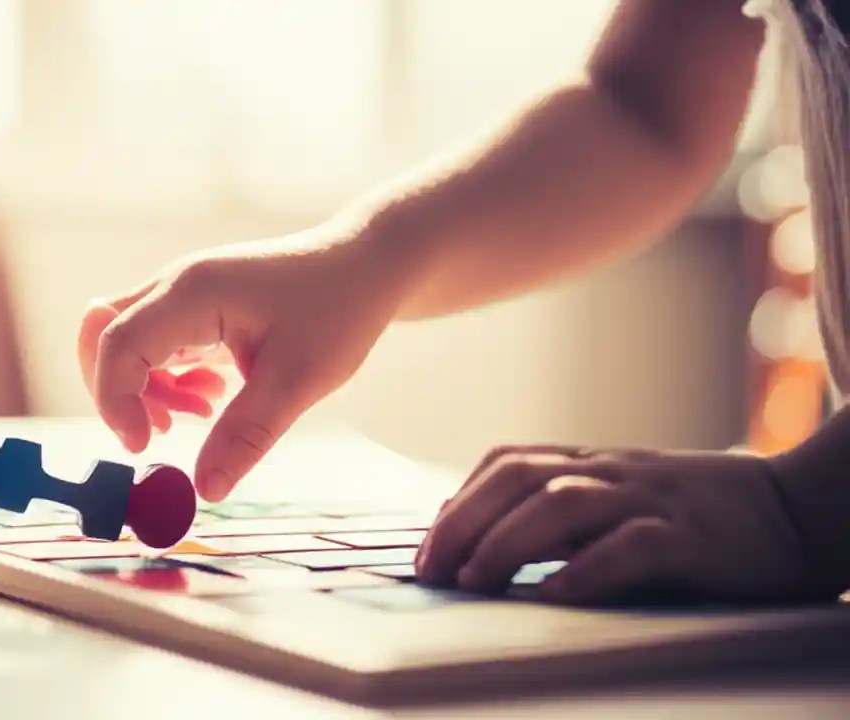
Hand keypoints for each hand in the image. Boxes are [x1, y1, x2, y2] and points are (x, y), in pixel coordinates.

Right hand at [77, 228, 400, 501]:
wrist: (364, 265)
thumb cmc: (338, 309)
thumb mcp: (298, 381)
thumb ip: (246, 435)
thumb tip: (204, 490)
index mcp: (194, 292)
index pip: (118, 343)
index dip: (114, 400)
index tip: (143, 447)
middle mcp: (175, 285)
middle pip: (100, 336)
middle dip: (114, 392)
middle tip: (161, 431)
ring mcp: (181, 294)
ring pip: (121, 342)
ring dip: (143, 389)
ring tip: (202, 412)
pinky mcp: (192, 308)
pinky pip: (150, 346)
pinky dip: (163, 381)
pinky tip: (209, 397)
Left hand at [415, 445, 817, 603]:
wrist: (800, 509)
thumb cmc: (698, 514)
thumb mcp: (623, 501)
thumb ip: (566, 514)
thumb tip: (491, 545)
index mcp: (592, 462)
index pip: (506, 463)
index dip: (459, 503)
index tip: (427, 550)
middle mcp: (612, 472)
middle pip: (519, 476)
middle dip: (464, 522)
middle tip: (431, 570)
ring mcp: (650, 499)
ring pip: (563, 503)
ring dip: (507, 541)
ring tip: (474, 581)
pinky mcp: (689, 536)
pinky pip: (630, 547)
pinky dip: (586, 570)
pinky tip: (554, 596)